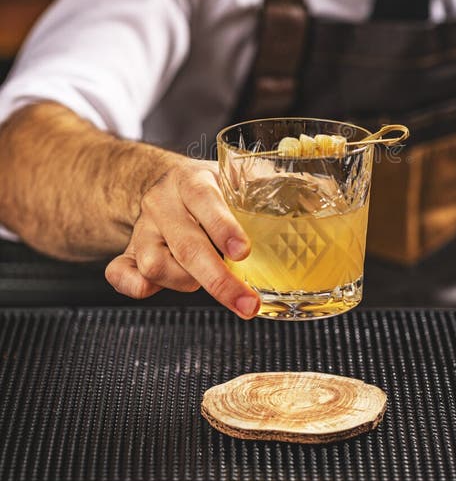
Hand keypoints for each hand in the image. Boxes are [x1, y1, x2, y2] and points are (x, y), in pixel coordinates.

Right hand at [105, 160, 259, 317]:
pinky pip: (118, 272)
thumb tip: (312, 200)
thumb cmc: (212, 188)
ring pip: (155, 265)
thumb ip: (268, 188)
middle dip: (219, 280)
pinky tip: (154, 290)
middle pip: (186, 246)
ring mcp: (143, 229)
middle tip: (248, 303)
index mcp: (191, 180)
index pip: (204, 199)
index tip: (243, 251)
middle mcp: (162, 203)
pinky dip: (132, 287)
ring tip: (209, 280)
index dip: (222, 227)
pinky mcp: (129, 251)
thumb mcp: (237, 176)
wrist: (165, 184)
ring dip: (188, 284)